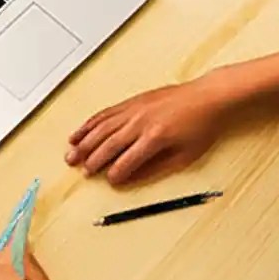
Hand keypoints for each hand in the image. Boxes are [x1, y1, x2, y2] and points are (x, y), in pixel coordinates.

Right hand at [66, 73, 240, 185]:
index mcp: (155, 138)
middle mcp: (140, 122)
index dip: (116, 174)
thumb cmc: (201, 127)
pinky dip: (90, 123)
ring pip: (102, 127)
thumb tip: (133, 178)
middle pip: (109, 144)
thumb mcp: (185, 156)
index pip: (127, 161)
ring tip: (71, 154)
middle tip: (82, 171)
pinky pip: (106, 113)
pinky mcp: (132, 101)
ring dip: (84, 142)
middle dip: (93, 160)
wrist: (208, 97)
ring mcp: (134, 109)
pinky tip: (80, 132)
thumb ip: (157, 168)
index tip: (109, 182)